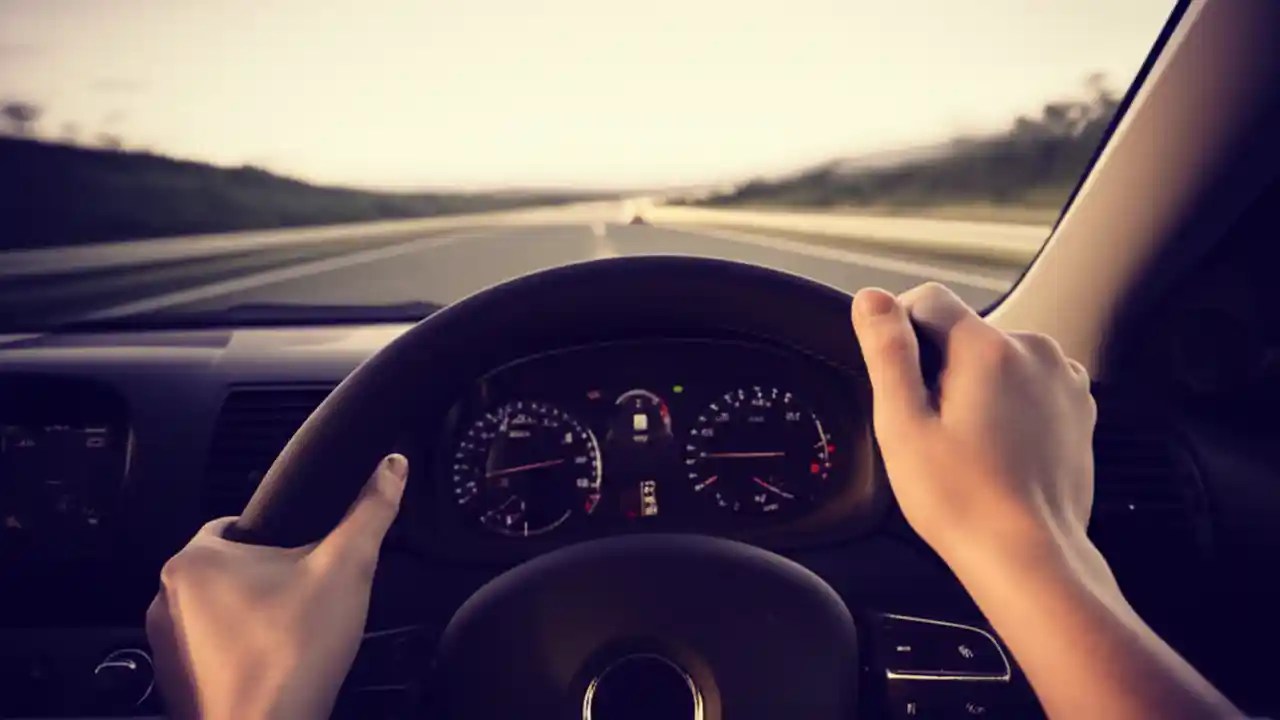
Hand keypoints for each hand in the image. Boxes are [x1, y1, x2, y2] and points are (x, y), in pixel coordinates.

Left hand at [145, 454, 408, 719]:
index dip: (277, 535)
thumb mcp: (345, 568)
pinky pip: (211, 650)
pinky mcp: (174, 683)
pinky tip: (273, 663)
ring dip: (250, 615)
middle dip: (266, 578)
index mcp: (194, 560)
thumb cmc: (294, 651)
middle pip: (228, 569)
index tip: (306, 556)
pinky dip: (239, 652)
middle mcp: (164, 598)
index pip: (235, 524)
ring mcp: (164, 645)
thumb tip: (393, 465)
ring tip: (292, 633)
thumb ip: (369, 512)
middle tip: (306, 598)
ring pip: (218, 610)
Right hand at [852, 283, 1094, 565]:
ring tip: (967, 445)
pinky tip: (997, 449)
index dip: (900, 332)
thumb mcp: (903, 425)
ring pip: (996, 359)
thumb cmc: (962, 500)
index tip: (898, 380)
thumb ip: (887, 352)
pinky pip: (1027, 385)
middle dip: (939, 367)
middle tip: (932, 428)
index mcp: (987, 348)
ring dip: (976, 386)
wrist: (1029, 556)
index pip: (928, 299)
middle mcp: (1033, 351)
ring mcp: (1062, 379)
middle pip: (963, 332)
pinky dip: (1008, 405)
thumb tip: (871, 299)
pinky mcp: (1077, 407)